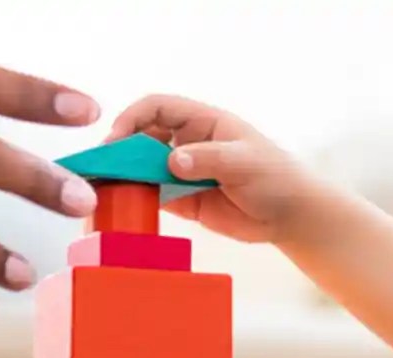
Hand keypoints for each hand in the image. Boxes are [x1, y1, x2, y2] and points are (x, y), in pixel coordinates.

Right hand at [105, 94, 317, 243]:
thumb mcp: (244, 162)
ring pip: (142, 169)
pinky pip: (151, 196)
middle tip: (103, 169)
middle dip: (120, 151)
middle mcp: (187, 143)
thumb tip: (172, 160)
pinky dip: (136, 200)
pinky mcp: (182, 200)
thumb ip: (208, 159)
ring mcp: (182, 172)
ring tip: (104, 191)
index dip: (132, 118)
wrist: (290, 215)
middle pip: (142, 138)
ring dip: (123, 177)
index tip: (117, 139)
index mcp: (202, 121)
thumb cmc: (274, 177)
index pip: (157, 108)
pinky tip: (124, 208)